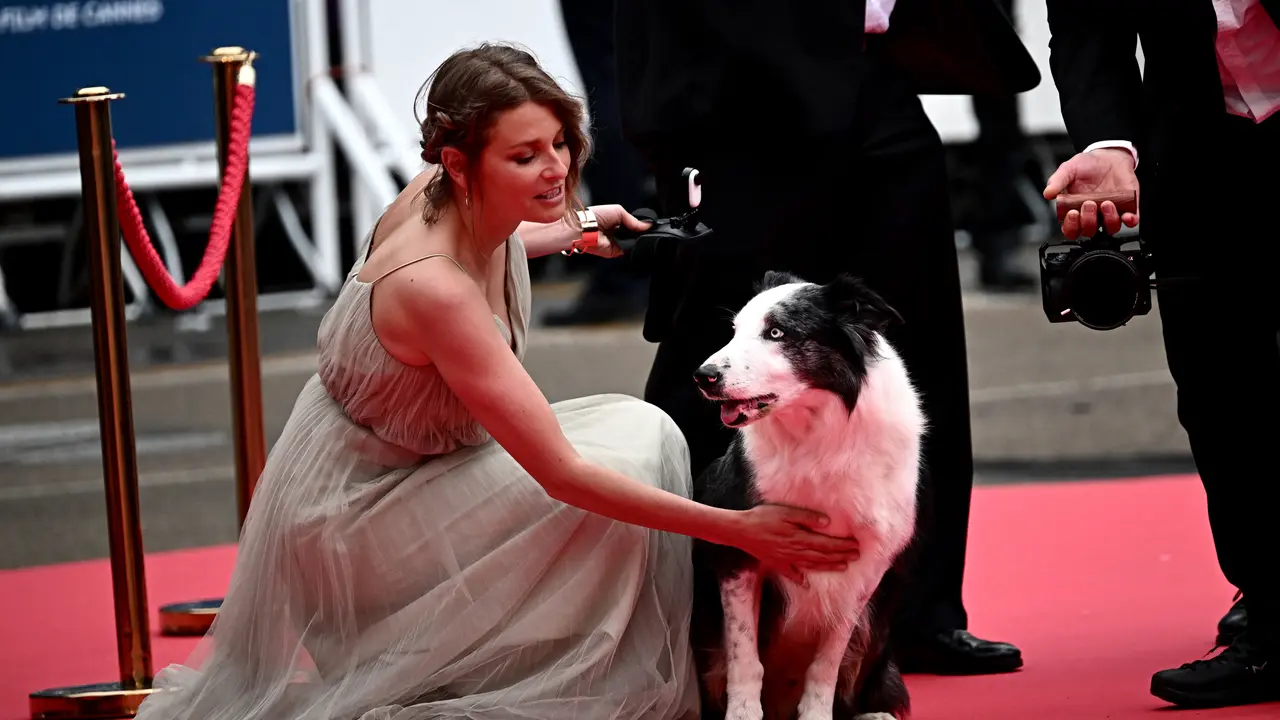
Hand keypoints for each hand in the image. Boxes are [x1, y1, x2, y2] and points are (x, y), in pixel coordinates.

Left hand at [585, 204, 651, 258]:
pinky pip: (628, 251)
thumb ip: (634, 220)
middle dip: (639, 232)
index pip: (633, 225)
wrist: (584, 229)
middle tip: (642, 229)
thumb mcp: (618, 211)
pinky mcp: (616, 252)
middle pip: (635, 235)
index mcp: (616, 222)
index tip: (649, 225)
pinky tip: (631, 241)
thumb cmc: (595, 216)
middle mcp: (617, 233)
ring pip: (633, 243)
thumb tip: (647, 225)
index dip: (641, 225)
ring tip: (635, 234)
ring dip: (636, 239)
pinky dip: (632, 247)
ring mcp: (617, 243)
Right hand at [719, 504, 860, 584]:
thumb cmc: (762, 518)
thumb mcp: (785, 512)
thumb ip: (806, 517)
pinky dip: (800, 580)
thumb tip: (827, 523)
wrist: (740, 531)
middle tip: (856, 556)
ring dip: (829, 567)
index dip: (843, 546)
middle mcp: (796, 552)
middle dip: (841, 556)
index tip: (856, 546)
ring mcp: (786, 560)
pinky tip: (806, 585)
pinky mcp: (776, 563)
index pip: (827, 544)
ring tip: (843, 567)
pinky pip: (791, 574)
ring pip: (812, 566)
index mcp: (800, 538)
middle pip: (823, 556)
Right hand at [1043, 148, 1140, 239]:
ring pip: (1110, 228)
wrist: (1109, 156)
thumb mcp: (1068, 169)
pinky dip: (1130, 221)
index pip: (1071, 229)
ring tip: (1106, 203)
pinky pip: (1130, 221)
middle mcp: (1092, 215)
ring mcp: (1109, 213)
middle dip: (1088, 220)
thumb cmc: (1087, 165)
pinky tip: (1127, 215)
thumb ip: (1057, 181)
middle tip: (1088, 203)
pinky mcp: (1127, 207)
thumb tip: (1048, 193)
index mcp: (1075, 210)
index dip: (1071, 226)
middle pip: (1089, 231)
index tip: (1072, 213)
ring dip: (1108, 220)